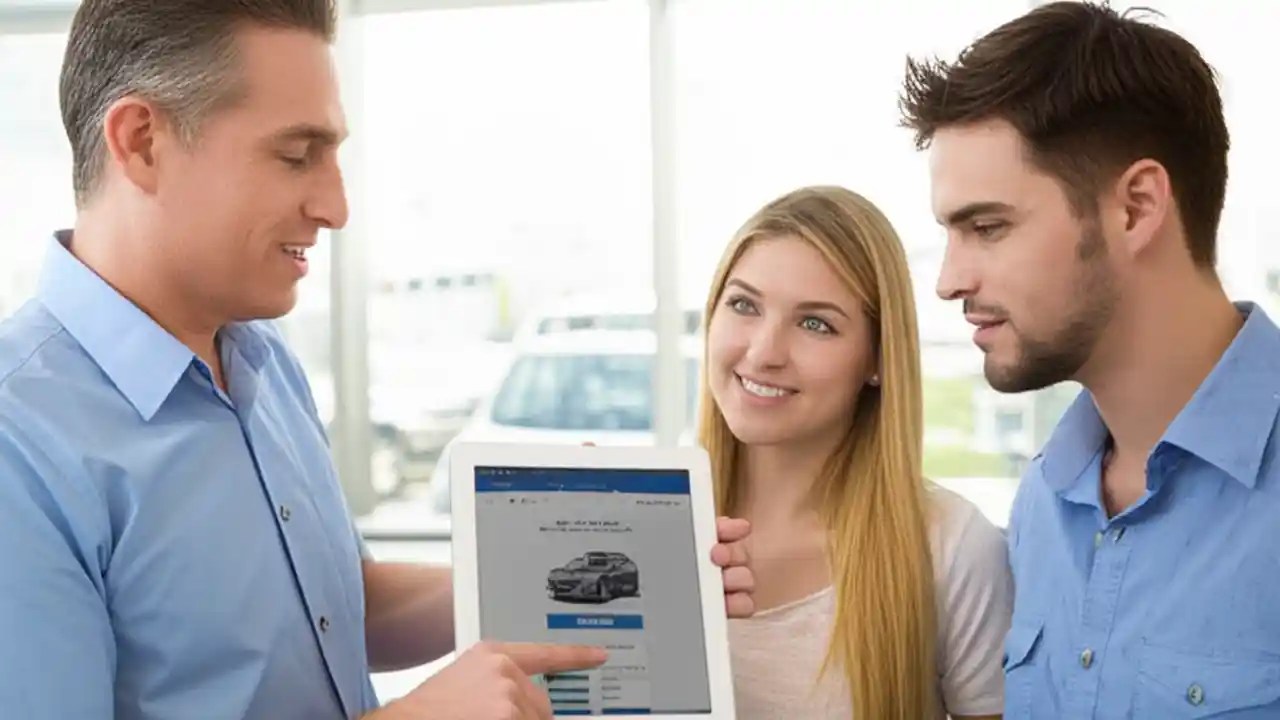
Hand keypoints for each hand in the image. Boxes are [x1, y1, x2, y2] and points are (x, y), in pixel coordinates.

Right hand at [373, 641, 606, 718]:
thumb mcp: (463, 684)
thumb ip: (499, 686)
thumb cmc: (429, 710)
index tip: (599, 655)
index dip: (576, 656)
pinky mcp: (507, 717)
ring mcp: (508, 696)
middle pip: (542, 707)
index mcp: (492, 656)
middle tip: (486, 718)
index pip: (544, 654)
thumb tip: (529, 705)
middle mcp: (504, 670)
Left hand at [580, 443, 754, 617]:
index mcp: (682, 533)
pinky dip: (741, 604)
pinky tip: (730, 604)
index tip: (733, 528)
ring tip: (722, 581)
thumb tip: (588, 447)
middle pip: (734, 550)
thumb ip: (597, 476)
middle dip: (734, 550)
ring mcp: (705, 586)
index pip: (713, 526)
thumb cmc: (609, 551)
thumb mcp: (602, 513)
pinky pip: (737, 607)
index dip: (728, 526)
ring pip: (741, 577)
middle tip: (715, 554)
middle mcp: (698, 559)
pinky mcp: (706, 612)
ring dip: (740, 577)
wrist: (598, 601)